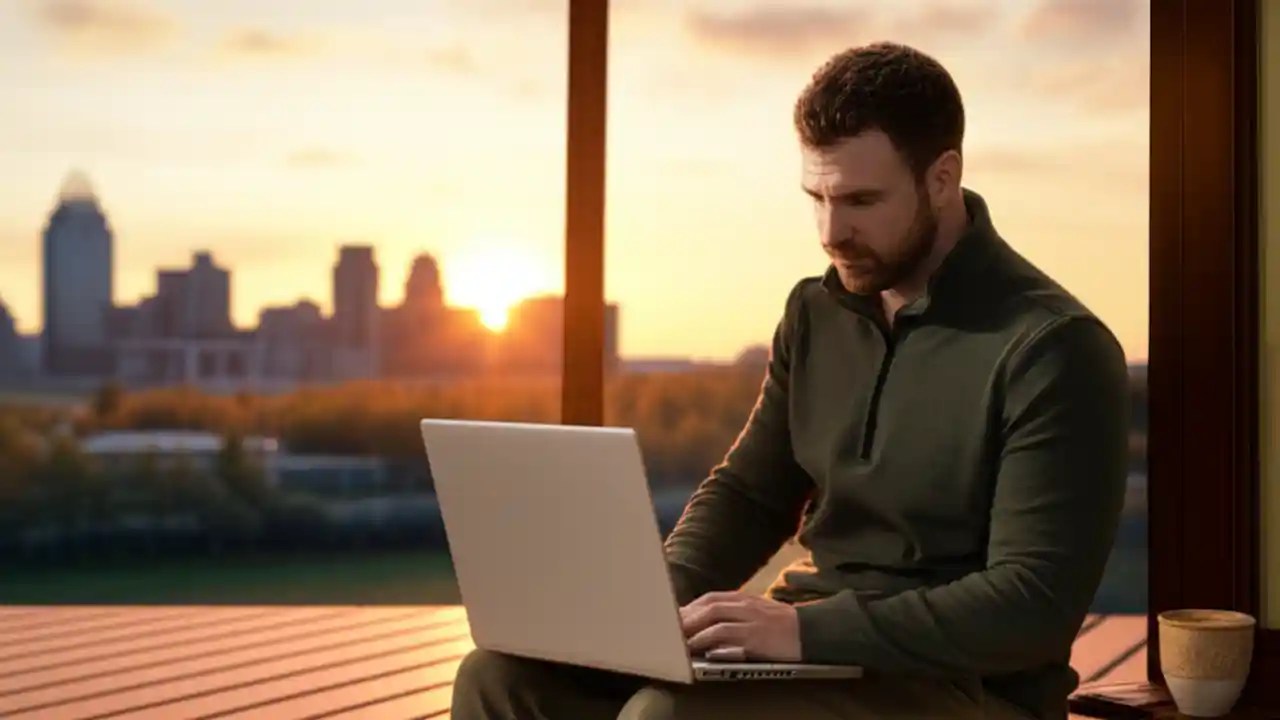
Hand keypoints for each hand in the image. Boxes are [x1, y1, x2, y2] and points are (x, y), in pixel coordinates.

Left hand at [679, 591, 801, 662]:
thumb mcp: (759, 610)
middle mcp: (745, 606)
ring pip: (714, 620)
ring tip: (678, 641)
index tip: (675, 616)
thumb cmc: (783, 624)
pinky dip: (709, 641)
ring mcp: (750, 621)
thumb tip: (711, 618)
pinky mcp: (755, 638)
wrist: (812, 632)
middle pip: (708, 606)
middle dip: (687, 617)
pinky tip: (699, 648)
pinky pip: (727, 637)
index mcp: (745, 598)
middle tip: (669, 628)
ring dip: (693, 630)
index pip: (710, 598)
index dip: (690, 607)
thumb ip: (736, 611)